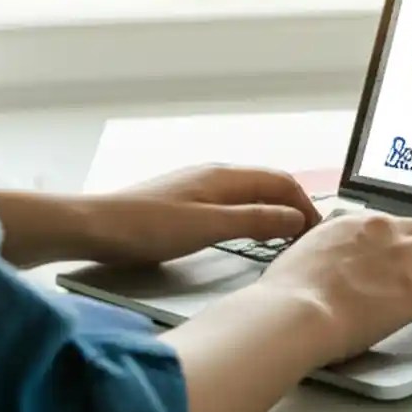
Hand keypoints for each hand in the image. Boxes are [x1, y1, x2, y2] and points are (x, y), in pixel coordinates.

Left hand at [79, 164, 322, 264]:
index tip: (318, 233)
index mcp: (225, 176)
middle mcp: (215, 174)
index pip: (281, 181)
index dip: (305, 205)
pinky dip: (251, 214)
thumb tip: (296, 217)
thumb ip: (255, 221)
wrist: (94, 226)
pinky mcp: (184, 199)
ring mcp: (198, 185)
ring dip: (272, 210)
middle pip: (268, 183)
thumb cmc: (149, 227)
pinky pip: (231, 201)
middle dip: (293, 205)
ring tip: (284, 236)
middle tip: (306, 237)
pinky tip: (245, 232)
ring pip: (249, 192)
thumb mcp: (209, 227)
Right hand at [259, 211, 411, 363]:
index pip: (388, 223)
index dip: (400, 237)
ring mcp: (404, 260)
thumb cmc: (285, 294)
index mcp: (353, 222)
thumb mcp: (298, 257)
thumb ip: (317, 254)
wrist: (294, 312)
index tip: (402, 245)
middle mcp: (383, 232)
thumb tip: (315, 265)